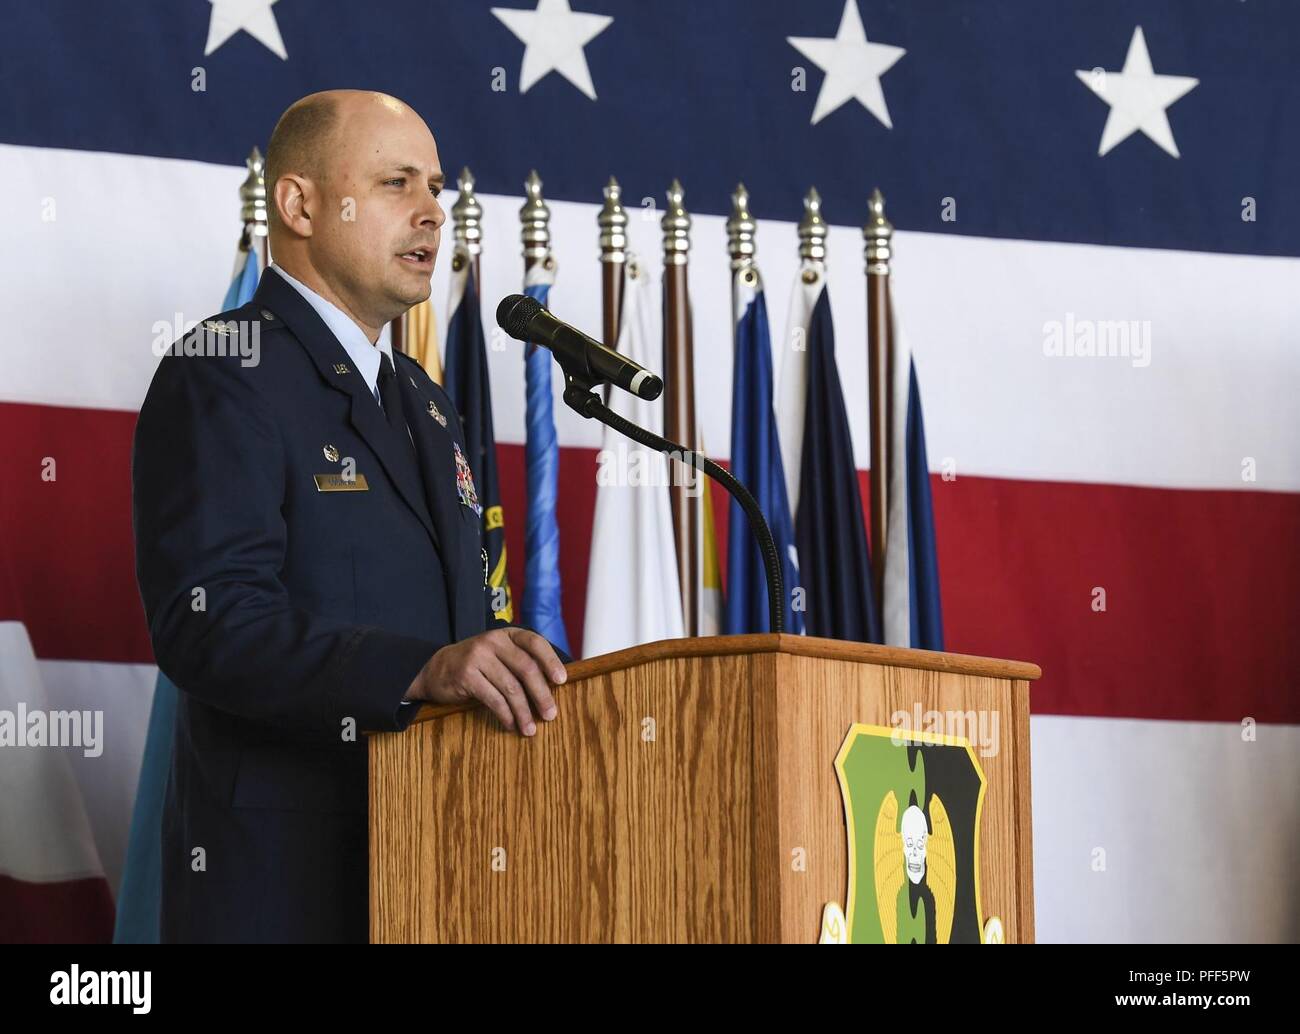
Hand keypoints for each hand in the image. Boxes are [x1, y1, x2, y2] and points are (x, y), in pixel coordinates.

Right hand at [405, 627, 565, 735]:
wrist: (437, 669)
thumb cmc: (478, 664)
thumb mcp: (499, 654)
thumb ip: (521, 661)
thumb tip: (555, 685)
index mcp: (507, 634)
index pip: (535, 642)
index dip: (551, 661)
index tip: (562, 681)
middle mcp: (493, 641)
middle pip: (526, 668)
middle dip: (541, 694)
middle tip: (551, 715)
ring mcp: (478, 657)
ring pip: (510, 687)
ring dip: (524, 712)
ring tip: (530, 729)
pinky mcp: (466, 675)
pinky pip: (493, 699)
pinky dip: (505, 715)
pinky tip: (511, 725)